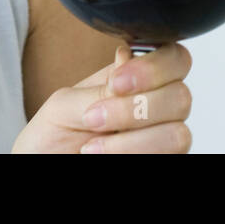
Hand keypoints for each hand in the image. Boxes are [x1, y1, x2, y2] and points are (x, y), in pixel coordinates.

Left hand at [12, 42, 192, 152]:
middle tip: (94, 118)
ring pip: (178, 133)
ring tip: (91, 146)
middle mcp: (159, 106)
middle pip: (181, 96)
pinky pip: (170, 156)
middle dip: (135, 109)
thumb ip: (100, 87)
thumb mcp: (65, 104)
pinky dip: (132, 154)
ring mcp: (163, 137)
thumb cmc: (52, 138)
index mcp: (138, 78)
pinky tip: (101, 155)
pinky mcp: (163, 160)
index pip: (174, 57)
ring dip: (131, 140)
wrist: (43, 165)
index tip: (117, 83)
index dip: (153, 68)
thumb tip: (130, 63)